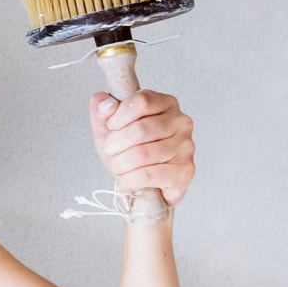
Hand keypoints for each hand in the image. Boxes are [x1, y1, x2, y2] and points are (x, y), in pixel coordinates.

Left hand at [89, 90, 194, 206]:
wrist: (145, 184)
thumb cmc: (128, 149)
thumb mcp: (109, 127)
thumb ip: (101, 109)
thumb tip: (104, 103)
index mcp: (166, 103)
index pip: (142, 102)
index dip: (118, 116)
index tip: (110, 126)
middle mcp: (181, 122)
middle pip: (140, 130)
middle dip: (115, 144)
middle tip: (110, 150)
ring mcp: (186, 146)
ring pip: (142, 154)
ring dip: (119, 164)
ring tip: (117, 166)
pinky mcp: (184, 170)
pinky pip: (147, 175)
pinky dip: (128, 180)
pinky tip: (125, 180)